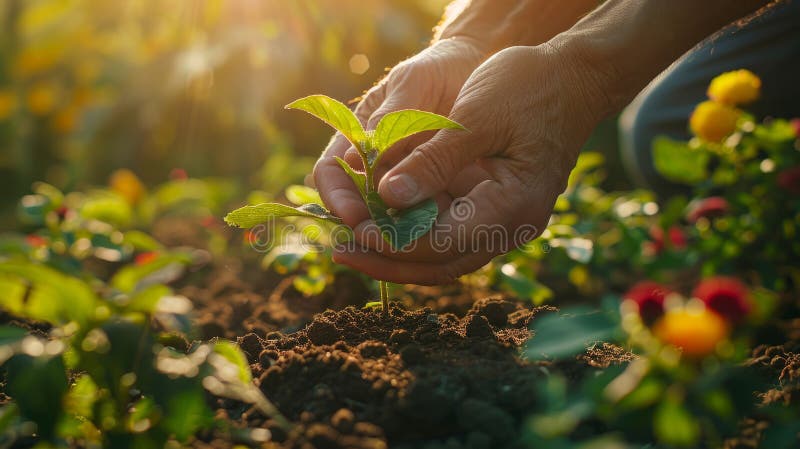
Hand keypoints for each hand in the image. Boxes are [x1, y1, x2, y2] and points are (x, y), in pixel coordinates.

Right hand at [311, 37, 486, 226]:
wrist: (479, 70)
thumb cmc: (437, 71)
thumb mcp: (413, 86)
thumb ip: (389, 120)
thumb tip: (357, 159)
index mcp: (357, 138)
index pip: (331, 173)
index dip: (336, 198)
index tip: (354, 215)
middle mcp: (376, 166)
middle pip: (357, 207)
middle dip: (365, 229)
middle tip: (383, 244)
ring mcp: (407, 182)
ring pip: (392, 220)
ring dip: (398, 237)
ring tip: (413, 251)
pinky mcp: (437, 193)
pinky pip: (429, 220)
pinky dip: (430, 232)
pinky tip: (444, 240)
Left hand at [333, 44, 609, 284]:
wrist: (573, 79)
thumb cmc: (528, 88)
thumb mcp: (477, 117)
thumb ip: (433, 161)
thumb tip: (386, 197)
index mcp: (513, 206)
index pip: (443, 244)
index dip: (394, 242)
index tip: (354, 230)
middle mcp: (511, 225)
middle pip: (440, 263)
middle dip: (388, 261)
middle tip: (341, 251)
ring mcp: (504, 220)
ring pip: (442, 254)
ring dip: (397, 250)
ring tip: (350, 240)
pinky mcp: (493, 208)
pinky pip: (447, 231)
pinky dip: (413, 229)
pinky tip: (381, 220)